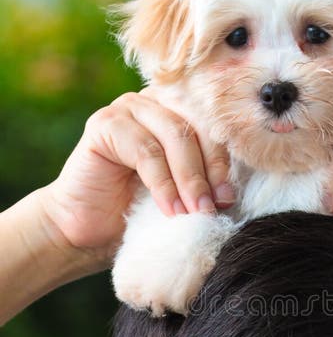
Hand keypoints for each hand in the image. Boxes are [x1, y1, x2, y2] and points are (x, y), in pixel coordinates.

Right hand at [40, 89, 231, 268]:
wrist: (89, 233)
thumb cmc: (140, 215)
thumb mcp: (184, 195)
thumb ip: (208, 182)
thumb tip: (239, 190)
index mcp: (179, 113)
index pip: (214, 125)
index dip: (225, 161)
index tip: (230, 198)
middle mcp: (155, 103)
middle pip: (198, 127)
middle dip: (210, 171)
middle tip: (213, 209)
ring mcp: (127, 108)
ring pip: (175, 136)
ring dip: (189, 179)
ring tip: (196, 213)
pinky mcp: (104, 124)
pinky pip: (146, 150)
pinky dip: (162, 182)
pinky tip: (169, 209)